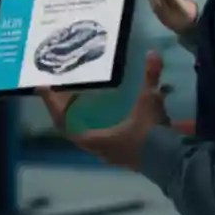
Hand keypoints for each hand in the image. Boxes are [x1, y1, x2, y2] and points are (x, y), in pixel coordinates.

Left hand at [37, 51, 170, 169]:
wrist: (170, 161)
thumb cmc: (151, 132)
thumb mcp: (149, 101)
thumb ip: (149, 77)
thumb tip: (151, 53)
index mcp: (97, 139)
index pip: (64, 125)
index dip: (53, 108)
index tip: (44, 91)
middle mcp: (99, 150)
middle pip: (73, 131)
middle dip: (64, 112)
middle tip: (60, 94)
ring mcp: (111, 156)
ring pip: (87, 138)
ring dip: (81, 122)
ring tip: (79, 103)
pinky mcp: (123, 157)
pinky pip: (102, 142)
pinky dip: (97, 129)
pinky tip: (105, 118)